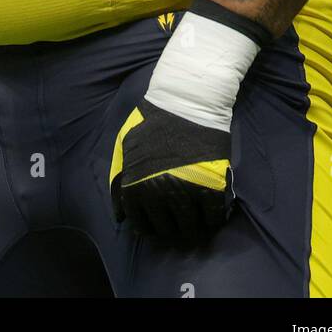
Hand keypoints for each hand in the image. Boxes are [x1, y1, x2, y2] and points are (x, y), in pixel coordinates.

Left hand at [110, 97, 231, 245]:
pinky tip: (210, 217)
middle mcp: (159, 192)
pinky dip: (212, 221)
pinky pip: (213, 217)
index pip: (140, 221)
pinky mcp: (212, 186)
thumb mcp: (125, 145)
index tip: (155, 226)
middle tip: (176, 225)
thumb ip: (118, 178)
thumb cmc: (153, 121)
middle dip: (169, 229)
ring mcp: (187, 190)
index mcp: (136, 184)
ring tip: (193, 226)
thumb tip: (119, 215)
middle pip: (165, 228)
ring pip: (189, 227)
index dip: (148, 227)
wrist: (186, 101)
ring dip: (191, 230)